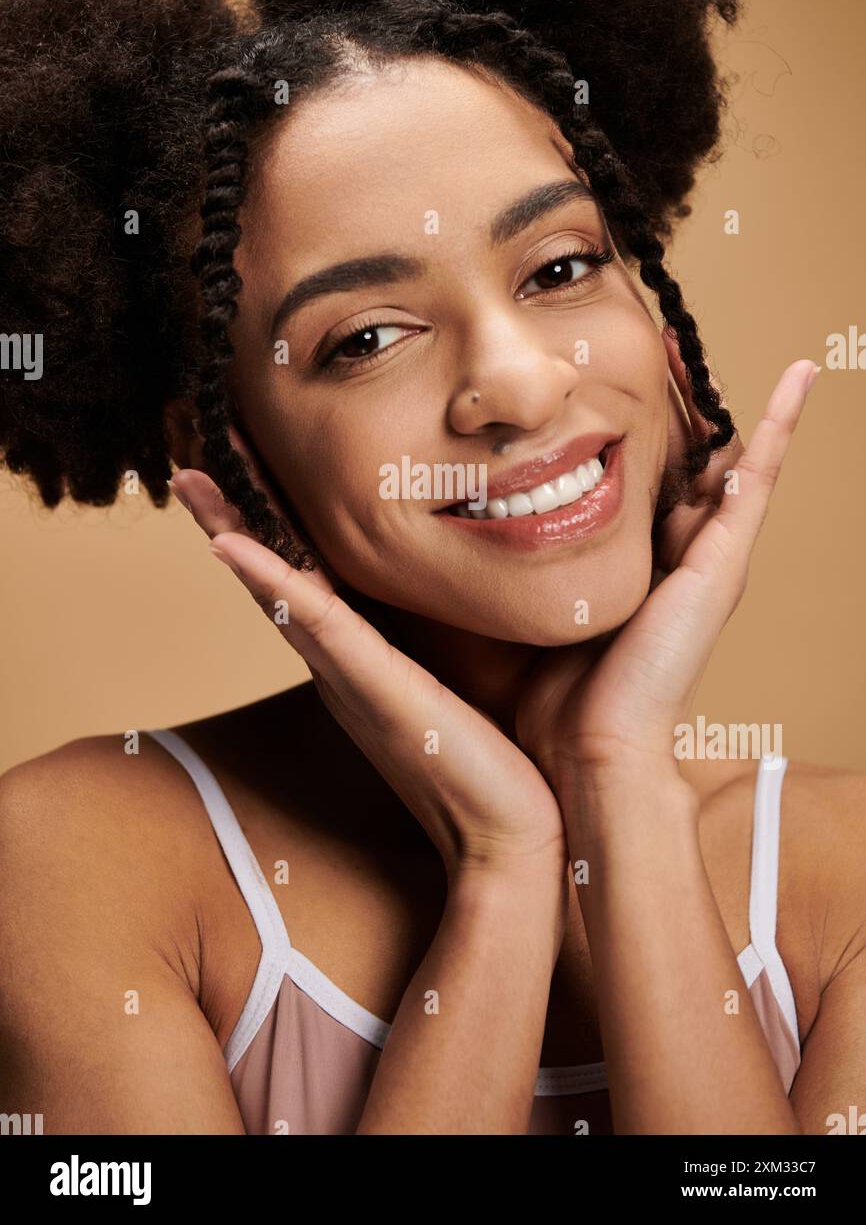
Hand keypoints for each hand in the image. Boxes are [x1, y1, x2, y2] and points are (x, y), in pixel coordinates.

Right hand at [168, 428, 567, 888]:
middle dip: (228, 514)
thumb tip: (478, 579)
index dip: (271, 521)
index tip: (242, 464)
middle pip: (272, 573)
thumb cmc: (497, 761)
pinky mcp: (373, 689)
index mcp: (361, 654)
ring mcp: (348, 674)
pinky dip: (268, 580)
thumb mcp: (471, 674)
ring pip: (276, 588)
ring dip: (229, 530)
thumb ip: (456, 629)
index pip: (307, 572)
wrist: (508, 837)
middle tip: (185, 461)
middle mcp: (340, 662)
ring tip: (188, 479)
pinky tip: (230, 543)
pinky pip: (314, 623)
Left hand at [514, 357, 819, 782]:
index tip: (594, 376)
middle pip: (679, 464)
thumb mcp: (507, 612)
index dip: (621, 432)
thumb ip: (486, 567)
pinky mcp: (725, 563)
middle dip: (669, 406)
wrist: (584, 757)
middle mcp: (673, 561)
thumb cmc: (538, 702)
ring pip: (720, 460)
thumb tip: (434, 522)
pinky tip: (800, 375)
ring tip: (692, 338)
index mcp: (627, 572)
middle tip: (649, 340)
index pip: (633, 484)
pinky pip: (760, 478)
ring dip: (713, 400)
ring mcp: (706, 561)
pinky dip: (781, 425)